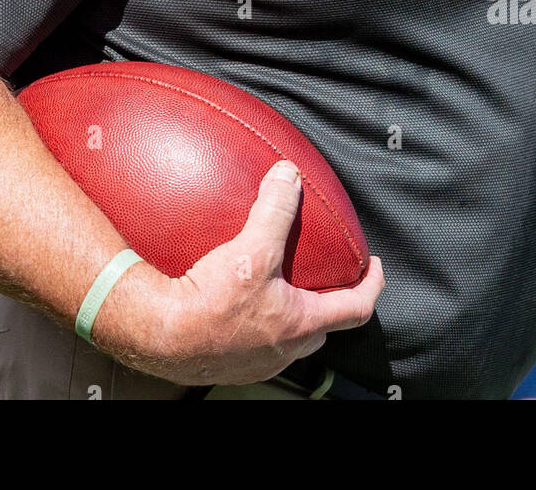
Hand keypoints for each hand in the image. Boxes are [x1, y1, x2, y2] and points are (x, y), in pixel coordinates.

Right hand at [90, 158, 383, 385]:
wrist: (159, 336)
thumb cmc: (209, 305)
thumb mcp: (251, 250)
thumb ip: (275, 210)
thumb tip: (288, 176)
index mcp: (301, 324)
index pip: (355, 309)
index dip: (372, 286)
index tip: (376, 269)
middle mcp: (284, 349)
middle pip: (322, 326)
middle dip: (329, 302)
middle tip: (326, 278)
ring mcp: (257, 360)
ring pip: (287, 336)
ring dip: (290, 311)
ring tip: (279, 284)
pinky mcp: (229, 360)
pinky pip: (254, 338)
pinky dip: (256, 318)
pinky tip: (235, 297)